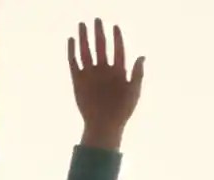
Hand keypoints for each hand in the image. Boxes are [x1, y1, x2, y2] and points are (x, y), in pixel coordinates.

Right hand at [68, 19, 143, 149]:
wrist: (104, 125)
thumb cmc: (122, 111)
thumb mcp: (134, 91)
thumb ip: (137, 73)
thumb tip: (142, 56)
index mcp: (118, 71)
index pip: (118, 50)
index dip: (117, 38)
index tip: (115, 26)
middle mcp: (104, 70)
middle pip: (101, 47)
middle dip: (98, 33)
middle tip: (97, 20)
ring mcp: (90, 75)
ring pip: (86, 52)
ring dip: (83, 39)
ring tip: (82, 25)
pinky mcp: (78, 81)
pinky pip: (74, 63)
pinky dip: (72, 51)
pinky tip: (71, 40)